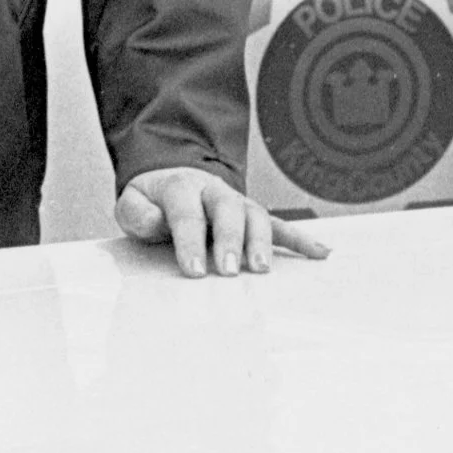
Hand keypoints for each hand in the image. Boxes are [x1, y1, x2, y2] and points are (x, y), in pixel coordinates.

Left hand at [117, 165, 328, 275]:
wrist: (172, 181)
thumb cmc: (153, 202)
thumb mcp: (132, 203)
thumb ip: (136, 212)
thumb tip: (156, 221)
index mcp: (181, 187)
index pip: (186, 212)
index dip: (190, 241)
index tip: (194, 270)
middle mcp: (213, 191)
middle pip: (227, 209)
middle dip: (230, 240)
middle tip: (230, 270)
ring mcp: (237, 203)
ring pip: (255, 215)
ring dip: (261, 241)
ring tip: (262, 269)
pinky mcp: (253, 217)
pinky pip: (280, 226)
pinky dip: (301, 238)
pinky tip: (320, 253)